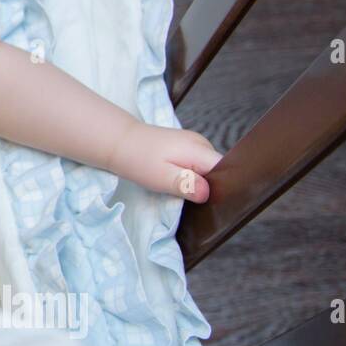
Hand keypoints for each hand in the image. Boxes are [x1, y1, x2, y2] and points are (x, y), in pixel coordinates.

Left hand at [107, 122, 222, 203]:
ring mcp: (194, 143)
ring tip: (183, 192)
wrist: (119, 142)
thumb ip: (185, 184)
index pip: (226, 170)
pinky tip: (178, 183)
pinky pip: (197, 165)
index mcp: (200, 150)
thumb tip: (207, 193)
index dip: (223, 188)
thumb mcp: (160, 177)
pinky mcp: (186, 147)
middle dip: (210, 187)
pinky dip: (191, 175)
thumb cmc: (138, 160)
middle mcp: (202, 143)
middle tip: (193, 202)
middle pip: (219, 171)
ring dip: (199, 182)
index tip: (213, 204)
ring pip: (208, 169)